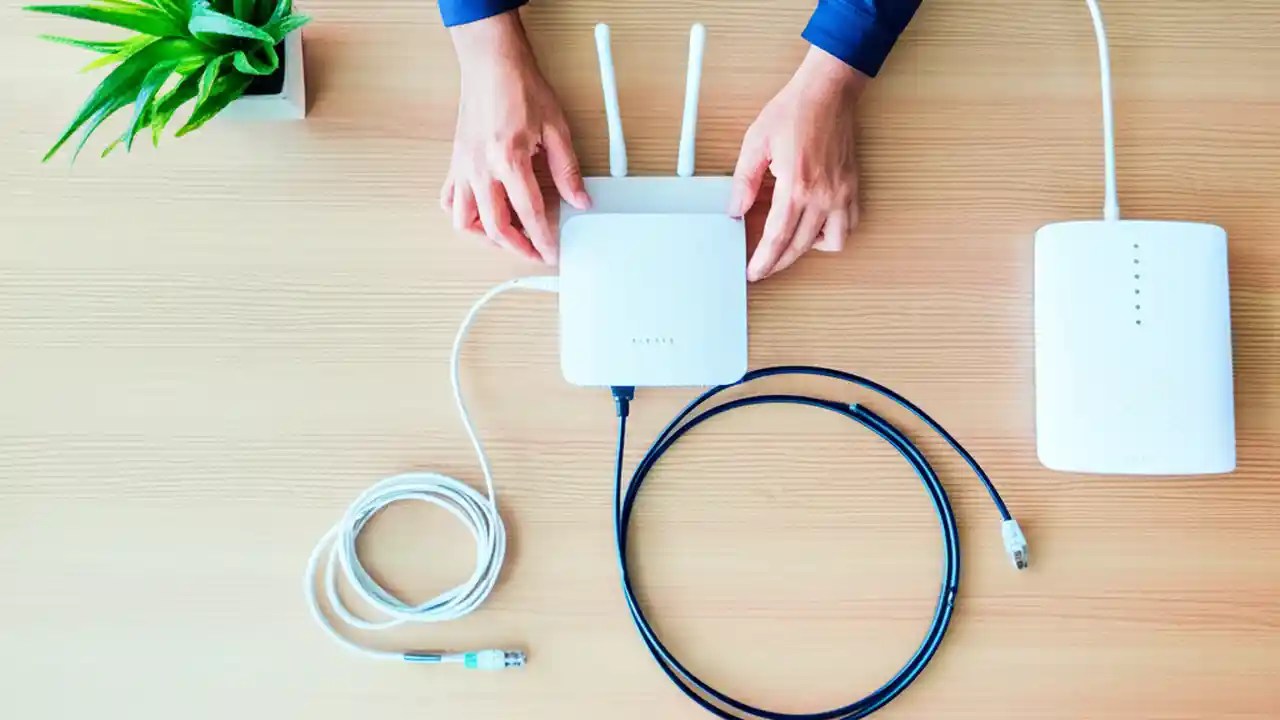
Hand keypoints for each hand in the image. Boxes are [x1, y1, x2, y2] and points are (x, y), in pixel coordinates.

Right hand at [441, 11, 589, 264]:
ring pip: (466, 221)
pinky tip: (482, 214)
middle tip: (535, 252)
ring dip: (486, 237)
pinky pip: (450, 201)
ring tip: (508, 237)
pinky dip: (464, 215)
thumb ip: (567, 170)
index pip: (529, 213)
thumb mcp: (556, 128)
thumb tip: (579, 198)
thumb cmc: (520, 87)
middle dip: (518, 247)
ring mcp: (463, 167)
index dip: (543, 239)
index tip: (551, 252)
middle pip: (496, 227)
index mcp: (508, 159)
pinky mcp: (455, 163)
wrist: (491, 63)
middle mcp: (481, 168)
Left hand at [730, 47, 867, 280]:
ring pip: (831, 242)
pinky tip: (814, 226)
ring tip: (790, 244)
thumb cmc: (794, 112)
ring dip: (808, 250)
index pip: (777, 237)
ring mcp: (842, 193)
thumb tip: (735, 209)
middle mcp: (823, 195)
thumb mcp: (755, 142)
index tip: (754, 272)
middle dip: (779, 263)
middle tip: (763, 268)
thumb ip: (744, 181)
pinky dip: (832, 234)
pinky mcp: (852, 188)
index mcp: (797, 185)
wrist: (828, 92)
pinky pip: (849, 225)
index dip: (764, 260)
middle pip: (800, 246)